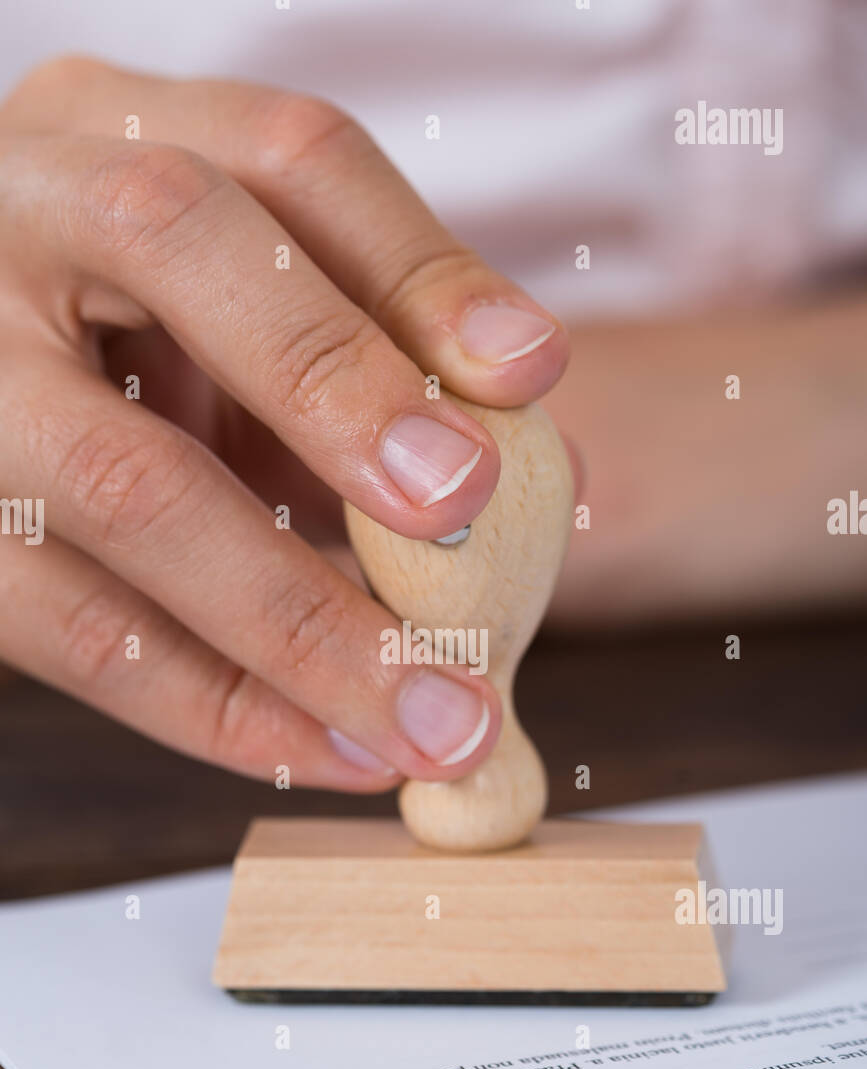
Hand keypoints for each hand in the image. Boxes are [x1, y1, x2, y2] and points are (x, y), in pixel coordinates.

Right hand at [0, 57, 567, 788]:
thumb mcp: (246, 320)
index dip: (415, 268)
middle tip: (462, 512)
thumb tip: (535, 455)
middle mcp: (20, 217)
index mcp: (114, 133)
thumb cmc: (148, 355)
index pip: (287, 161)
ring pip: (125, 484)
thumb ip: (366, 350)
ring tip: (434, 722)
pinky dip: (223, 709)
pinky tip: (333, 750)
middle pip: (177, 243)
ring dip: (302, 624)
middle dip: (337, 385)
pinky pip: (78, 635)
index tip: (528, 373)